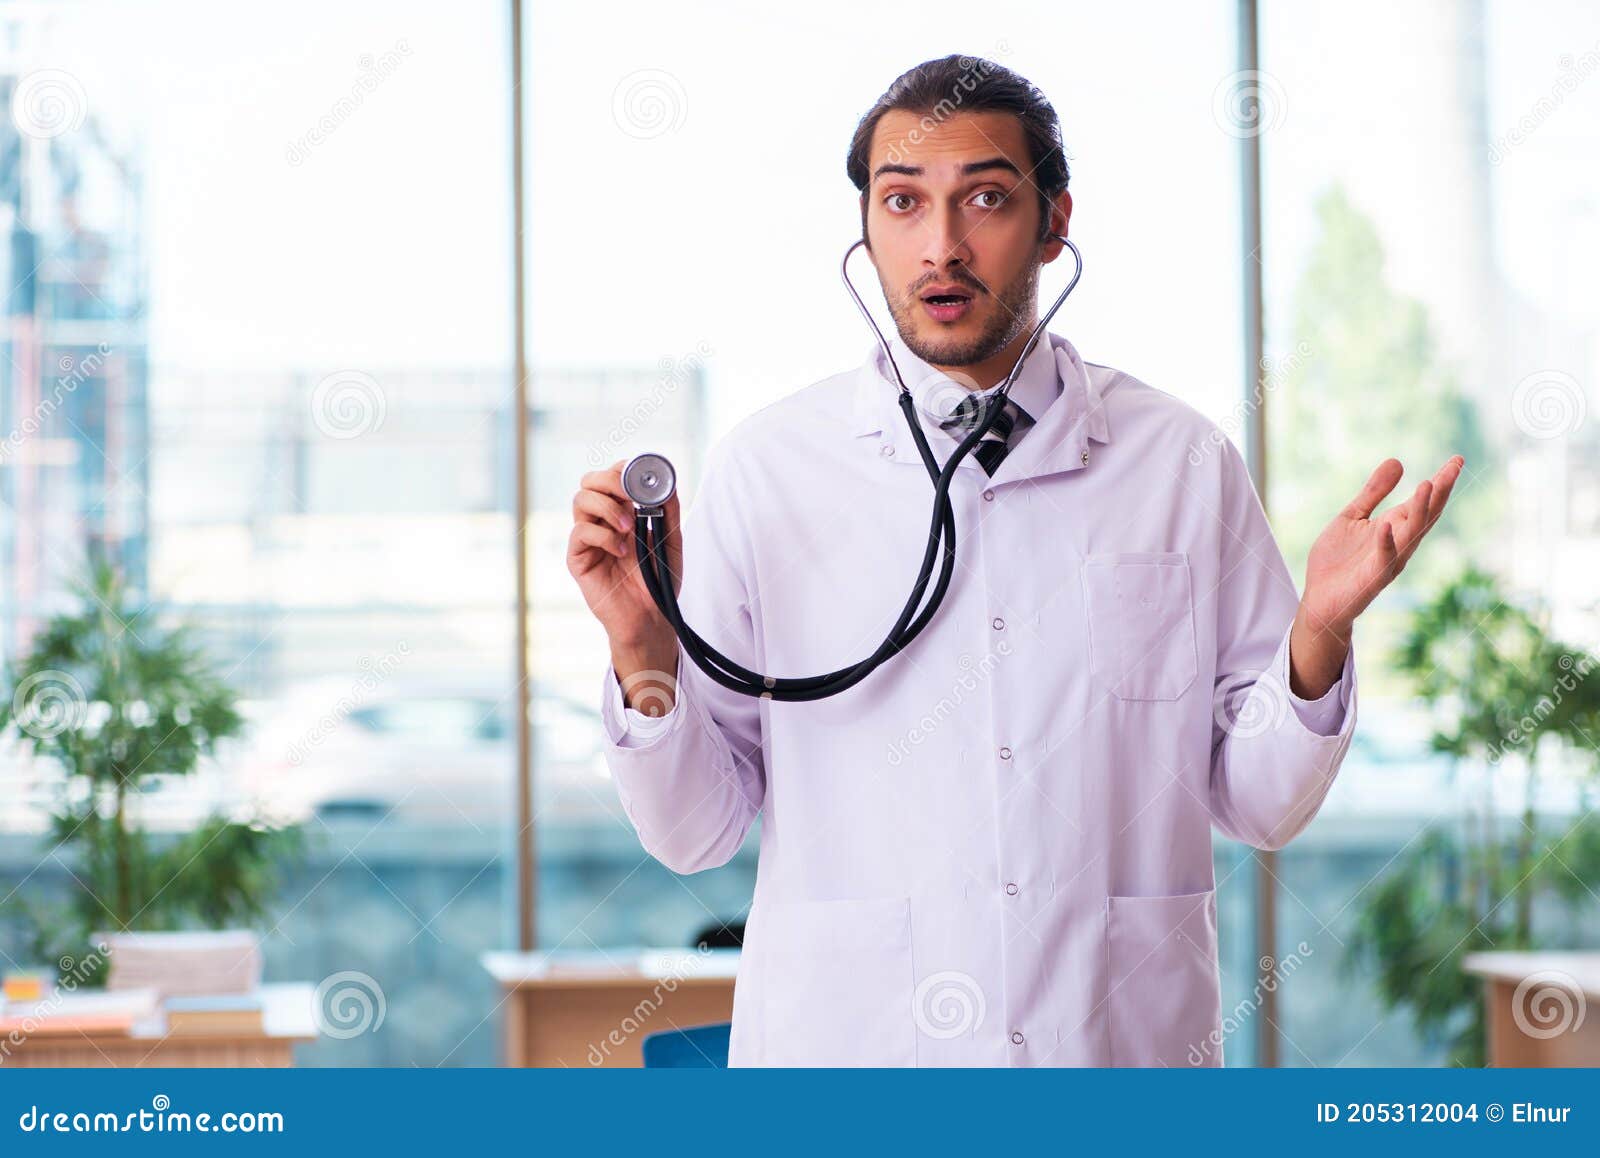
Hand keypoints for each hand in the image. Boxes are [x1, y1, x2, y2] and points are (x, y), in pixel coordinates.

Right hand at [567, 460, 681, 708]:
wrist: (651, 618)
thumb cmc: (659, 581)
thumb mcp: (672, 542)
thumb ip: (669, 512)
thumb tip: (668, 483)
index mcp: (623, 512)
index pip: (612, 477)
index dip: (621, 469)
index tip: (639, 474)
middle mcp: (602, 521)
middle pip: (589, 481)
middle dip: (609, 480)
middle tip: (630, 495)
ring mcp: (588, 539)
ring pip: (580, 500)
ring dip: (606, 506)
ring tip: (628, 526)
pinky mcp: (578, 559)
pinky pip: (580, 533)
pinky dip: (604, 536)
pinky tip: (622, 551)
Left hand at [1289, 456, 1464, 698]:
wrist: (1320, 600)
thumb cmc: (1337, 560)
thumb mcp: (1352, 516)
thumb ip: (1373, 492)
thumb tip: (1398, 460)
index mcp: (1394, 526)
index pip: (1423, 502)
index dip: (1440, 481)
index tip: (1458, 459)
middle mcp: (1398, 543)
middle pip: (1425, 515)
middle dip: (1440, 491)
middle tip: (1455, 466)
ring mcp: (1388, 561)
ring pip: (1411, 535)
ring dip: (1420, 511)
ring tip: (1428, 484)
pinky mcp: (1372, 578)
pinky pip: (1383, 560)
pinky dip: (1385, 543)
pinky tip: (1386, 525)